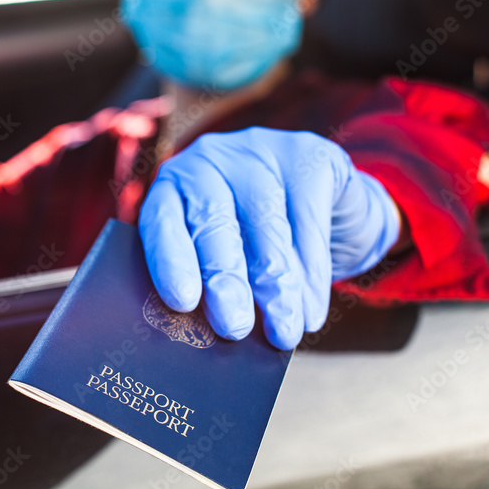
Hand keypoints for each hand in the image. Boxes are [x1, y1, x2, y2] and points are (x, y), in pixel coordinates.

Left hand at [139, 127, 400, 349]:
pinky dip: (312, 275)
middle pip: (214, 222)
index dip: (171, 261)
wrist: (326, 204)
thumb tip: (208, 336)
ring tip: (283, 333)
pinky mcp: (309, 156)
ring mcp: (259, 152)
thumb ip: (210, 281)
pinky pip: (309, 222)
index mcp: (174, 186)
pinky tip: (312, 312)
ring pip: (267, 226)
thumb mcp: (226, 254)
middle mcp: (209, 160)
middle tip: (234, 328)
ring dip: (277, 288)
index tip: (182, 302)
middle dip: (226, 280)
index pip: (162, 222)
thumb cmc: (258, 242)